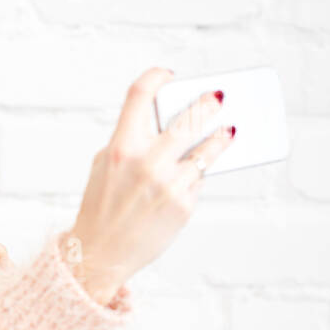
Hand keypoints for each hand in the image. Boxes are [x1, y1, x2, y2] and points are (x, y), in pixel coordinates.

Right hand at [66, 67, 233, 304]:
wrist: (100, 253)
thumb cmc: (101, 207)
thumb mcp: (105, 166)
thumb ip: (131, 142)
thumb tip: (166, 125)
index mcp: (121, 147)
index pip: (140, 96)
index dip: (157, 78)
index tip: (168, 76)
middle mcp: (146, 162)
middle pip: (188, 119)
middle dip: (206, 104)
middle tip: (217, 97)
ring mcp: (168, 183)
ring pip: (206, 150)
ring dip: (221, 137)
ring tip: (229, 131)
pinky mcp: (183, 204)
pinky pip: (199, 180)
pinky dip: (200, 173)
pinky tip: (204, 169)